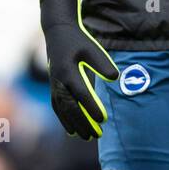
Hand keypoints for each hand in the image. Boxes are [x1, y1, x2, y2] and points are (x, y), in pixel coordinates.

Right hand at [39, 0, 118, 138]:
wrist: (57, 32)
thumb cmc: (78, 40)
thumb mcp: (92, 48)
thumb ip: (103, 63)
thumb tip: (115, 78)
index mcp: (68, 71)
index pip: (81, 94)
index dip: (92, 107)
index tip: (103, 119)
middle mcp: (58, 81)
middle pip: (70, 107)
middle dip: (83, 122)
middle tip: (96, 136)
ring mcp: (54, 85)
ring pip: (62, 110)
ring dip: (74, 124)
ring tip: (86, 137)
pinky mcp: (53, 86)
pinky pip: (57, 107)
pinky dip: (64, 119)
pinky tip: (72, 130)